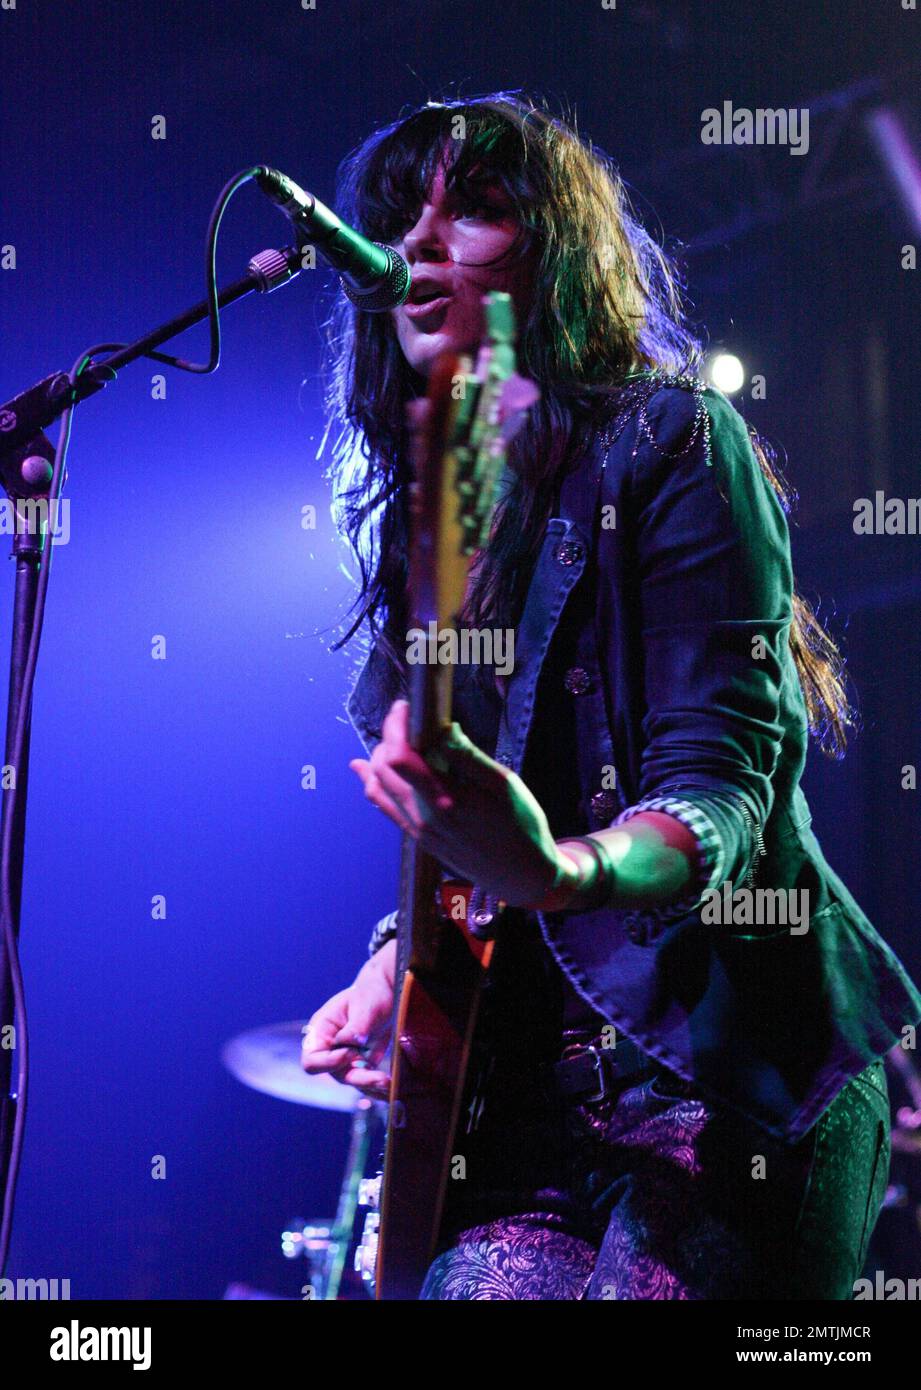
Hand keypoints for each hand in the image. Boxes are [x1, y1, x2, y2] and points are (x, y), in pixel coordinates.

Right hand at [300, 940, 394, 1100]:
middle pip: (335, 1074)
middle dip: (359, 1078)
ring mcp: (345, 1058)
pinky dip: (377, 1086)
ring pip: (352, 1080)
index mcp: (321, 1031)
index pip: (312, 1060)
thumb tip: (349, 1044)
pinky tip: (392, 1090)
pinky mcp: (362, 1063)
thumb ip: (356, 1027)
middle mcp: (330, 1048)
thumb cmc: (370, 993)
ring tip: (390, 1084)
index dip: (330, 1062)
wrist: (386, 992)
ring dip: (370, 1085)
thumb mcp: (364, 1006)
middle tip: (382, 1078)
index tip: (352, 1053)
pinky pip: (365, 1080)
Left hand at [349, 699, 572, 908]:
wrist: (522, 876)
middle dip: (388, 737)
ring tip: (394, 738)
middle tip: (406, 719)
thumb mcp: (504, 785)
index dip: (396, 727)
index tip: (406, 707)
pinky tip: (365, 770)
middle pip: (383, 769)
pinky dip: (373, 784)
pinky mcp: (419, 839)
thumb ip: (468, 757)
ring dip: (379, 758)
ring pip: (377, 788)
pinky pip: (384, 807)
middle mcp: (424, 818)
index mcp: (446, 800)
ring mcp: (418, 831)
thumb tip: (443, 728)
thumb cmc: (521, 828)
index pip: (399, 757)